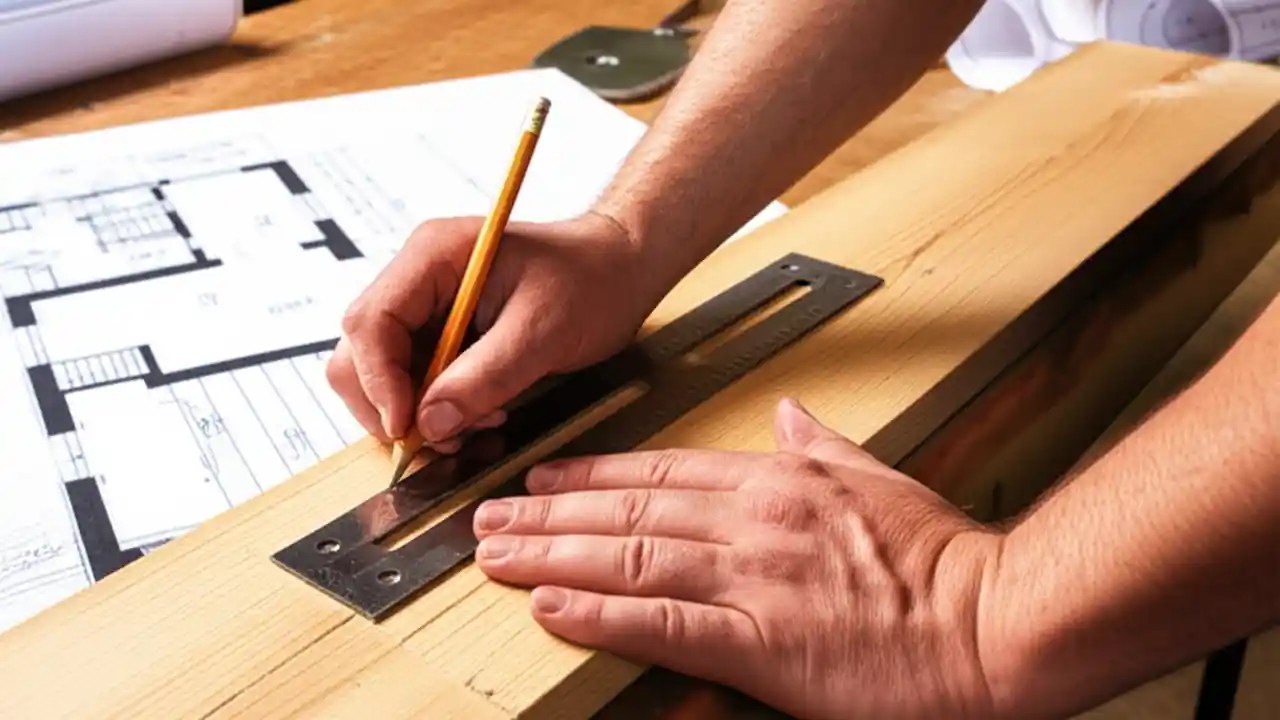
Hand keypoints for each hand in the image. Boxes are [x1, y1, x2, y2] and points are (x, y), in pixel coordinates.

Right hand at [327, 212, 657, 449]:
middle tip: (443, 440)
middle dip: (393, 405)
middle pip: (362, 351)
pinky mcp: (442, 332)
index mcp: (433, 255)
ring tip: (478, 424)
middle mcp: (417, 277)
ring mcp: (427, 306)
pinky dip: (439, 409)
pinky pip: (417, 380)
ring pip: (384, 373)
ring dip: (420, 413)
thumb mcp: (543, 332)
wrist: (620, 268)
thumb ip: (484, 377)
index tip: (408, 429)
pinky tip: (483, 414)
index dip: (379, 382)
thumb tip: (430, 425)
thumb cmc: (592, 280)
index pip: (371, 321)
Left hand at [472, 398, 1002, 718]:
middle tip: (488, 513)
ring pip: (628, 557)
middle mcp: (752, 521)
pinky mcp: (762, 642)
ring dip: (552, 555)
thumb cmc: (943, 557)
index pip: (661, 469)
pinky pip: (663, 623)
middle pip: (627, 509)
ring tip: (495, 554)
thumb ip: (823, 442)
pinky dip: (600, 613)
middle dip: (548, 512)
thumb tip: (788, 412)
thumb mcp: (878, 477)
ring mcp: (753, 579)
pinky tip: (552, 607)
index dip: (592, 473)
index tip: (545, 474)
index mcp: (777, 481)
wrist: (996, 619)